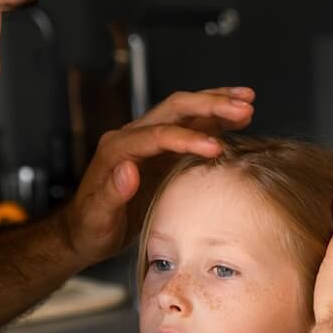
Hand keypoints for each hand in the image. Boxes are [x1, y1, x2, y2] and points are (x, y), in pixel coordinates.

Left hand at [59, 87, 255, 265]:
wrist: (85, 230)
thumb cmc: (90, 227)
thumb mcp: (97, 217)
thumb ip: (111, 193)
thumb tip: (128, 169)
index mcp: (117, 149)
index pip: (158, 134)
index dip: (187, 138)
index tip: (215, 147)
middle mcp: (133, 137)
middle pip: (175, 109)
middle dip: (210, 105)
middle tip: (243, 106)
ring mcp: (149, 142)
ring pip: (186, 112)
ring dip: (217, 104)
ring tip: (247, 101)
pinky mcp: (162, 152)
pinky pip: (190, 128)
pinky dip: (215, 121)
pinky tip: (237, 120)